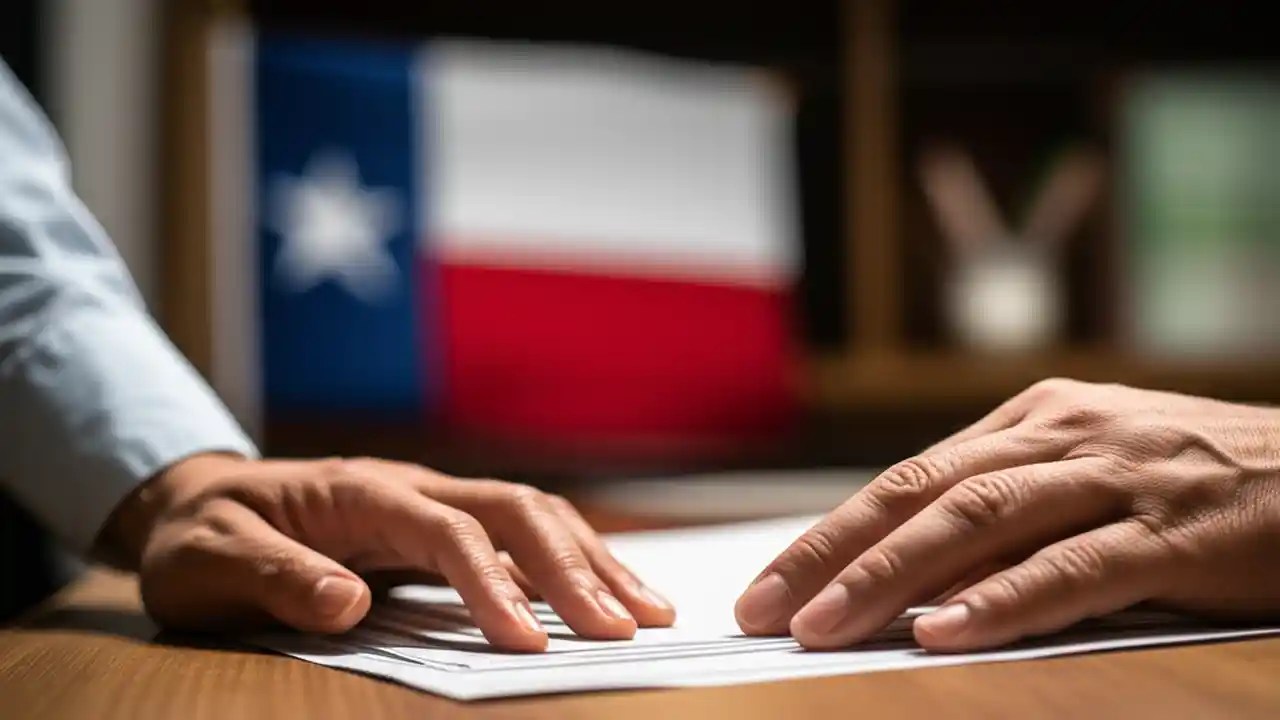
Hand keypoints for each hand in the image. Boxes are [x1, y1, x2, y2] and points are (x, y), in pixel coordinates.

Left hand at [98, 455, 673, 650]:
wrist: (203, 501)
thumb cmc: (204, 536)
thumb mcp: (210, 560)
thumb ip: (275, 577)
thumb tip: (348, 603)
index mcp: (361, 492)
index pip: (448, 531)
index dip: (494, 584)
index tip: (528, 645)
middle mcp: (412, 485)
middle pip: (514, 509)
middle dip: (575, 567)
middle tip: (627, 629)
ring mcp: (432, 498)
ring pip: (532, 513)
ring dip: (592, 558)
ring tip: (650, 610)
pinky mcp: (441, 521)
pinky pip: (521, 531)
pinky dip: (573, 559)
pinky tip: (606, 592)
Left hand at [735, 379, 1279, 650]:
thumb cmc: (1198, 483)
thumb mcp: (1090, 473)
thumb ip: (1009, 508)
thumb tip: (912, 572)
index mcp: (1032, 421)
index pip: (908, 478)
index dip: (830, 533)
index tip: (771, 585)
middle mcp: (1061, 436)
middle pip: (922, 493)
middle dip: (832, 554)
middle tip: (765, 609)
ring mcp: (1118, 478)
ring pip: (980, 521)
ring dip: (892, 577)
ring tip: (826, 626)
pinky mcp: (1175, 533)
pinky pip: (1074, 568)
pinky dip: (1002, 601)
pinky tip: (944, 631)